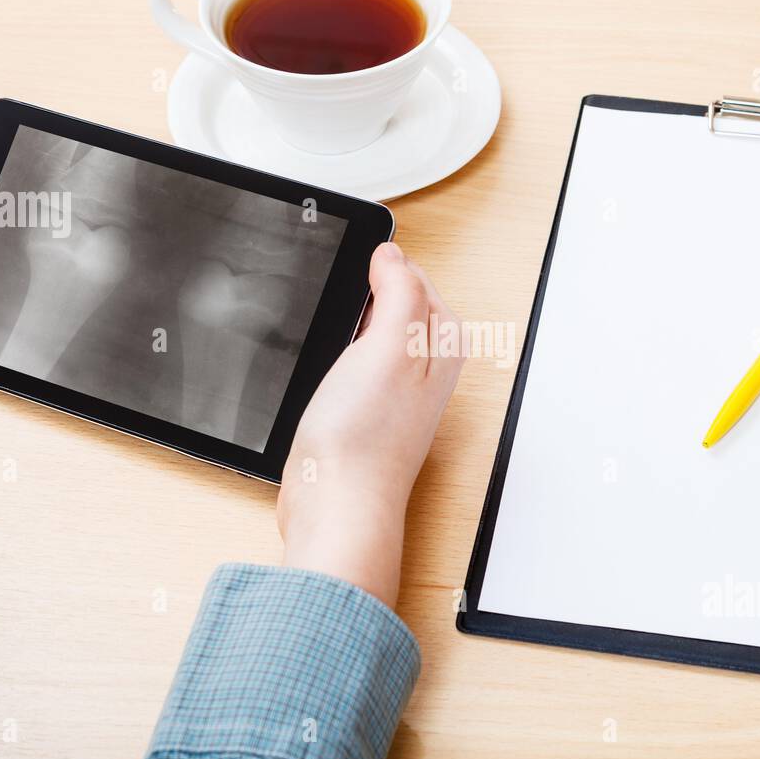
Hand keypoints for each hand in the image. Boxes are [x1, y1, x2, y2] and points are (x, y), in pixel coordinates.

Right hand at [277, 242, 462, 605]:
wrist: (336, 504)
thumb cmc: (364, 438)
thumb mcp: (390, 344)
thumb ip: (400, 292)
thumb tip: (392, 254)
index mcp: (441, 344)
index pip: (415, 277)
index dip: (379, 265)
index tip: (350, 265)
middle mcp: (425, 368)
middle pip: (395, 303)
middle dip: (364, 291)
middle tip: (335, 293)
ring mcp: (395, 392)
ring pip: (371, 332)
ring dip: (346, 323)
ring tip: (327, 327)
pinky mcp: (365, 413)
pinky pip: (352, 363)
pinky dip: (334, 355)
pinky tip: (318, 365)